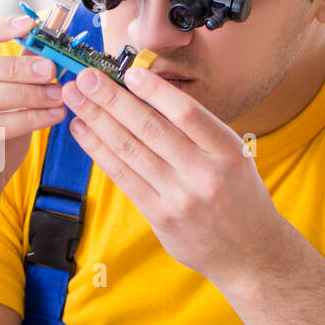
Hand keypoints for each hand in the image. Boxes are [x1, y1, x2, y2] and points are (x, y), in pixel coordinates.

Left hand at [60, 65, 289, 286]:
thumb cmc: (238, 195)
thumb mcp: (233, 156)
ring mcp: (180, 197)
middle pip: (150, 129)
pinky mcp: (160, 217)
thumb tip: (147, 92)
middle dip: (111, 99)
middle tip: (84, 77)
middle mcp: (204, 173)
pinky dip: (99, 151)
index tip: (128, 72)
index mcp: (227, 151)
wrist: (250, 253)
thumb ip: (196, 131)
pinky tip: (83, 132)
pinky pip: (124, 177)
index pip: (187, 113)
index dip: (155, 91)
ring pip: (130, 151)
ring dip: (97, 121)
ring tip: (74, 99)